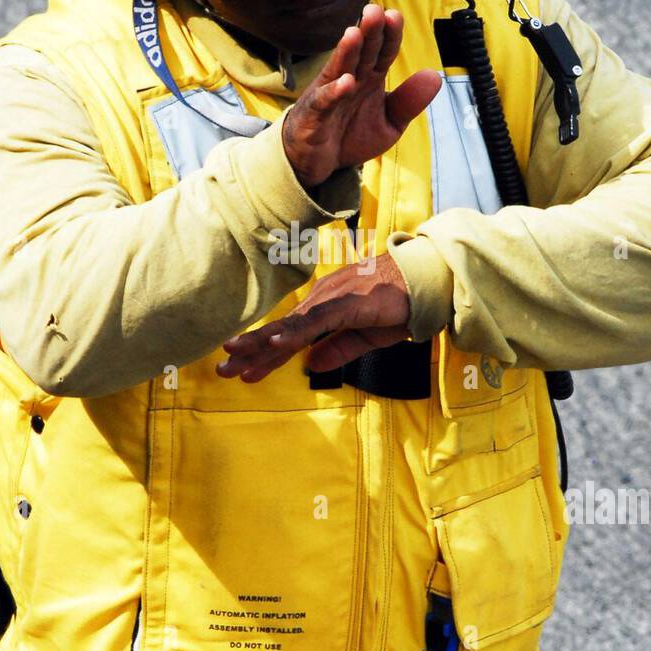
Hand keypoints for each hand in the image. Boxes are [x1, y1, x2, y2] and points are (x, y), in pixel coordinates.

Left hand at [216, 253, 411, 381]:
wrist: (427, 281)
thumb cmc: (399, 304)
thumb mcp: (367, 336)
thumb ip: (339, 349)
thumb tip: (311, 364)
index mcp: (325, 308)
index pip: (289, 335)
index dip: (263, 354)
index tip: (240, 370)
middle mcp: (322, 300)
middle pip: (282, 330)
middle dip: (251, 351)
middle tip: (223, 369)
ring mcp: (333, 298)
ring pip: (292, 325)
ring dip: (263, 343)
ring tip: (236, 357)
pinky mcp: (348, 301)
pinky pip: (317, 320)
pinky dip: (295, 332)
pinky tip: (275, 342)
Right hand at [281, 4, 441, 188]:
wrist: (317, 161)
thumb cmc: (351, 135)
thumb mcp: (389, 123)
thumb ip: (409, 101)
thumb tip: (436, 77)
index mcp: (370, 78)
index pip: (383, 52)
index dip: (389, 35)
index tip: (395, 16)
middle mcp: (350, 79)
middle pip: (361, 53)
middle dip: (368, 32)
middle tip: (374, 9)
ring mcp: (330, 94)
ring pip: (339, 69)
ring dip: (347, 51)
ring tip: (355, 33)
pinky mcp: (315, 115)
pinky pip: (324, 102)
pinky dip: (333, 92)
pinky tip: (345, 82)